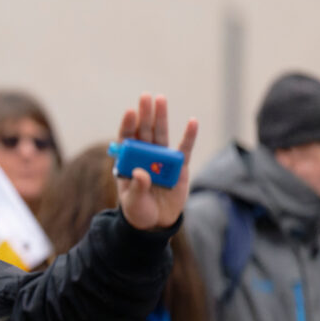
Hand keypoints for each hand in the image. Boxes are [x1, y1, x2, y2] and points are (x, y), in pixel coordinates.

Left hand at [116, 94, 197, 229]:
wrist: (156, 224)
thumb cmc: (138, 211)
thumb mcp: (133, 203)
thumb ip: (137, 188)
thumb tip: (142, 173)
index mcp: (129, 162)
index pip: (127, 140)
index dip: (128, 125)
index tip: (130, 111)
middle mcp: (145, 157)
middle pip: (145, 132)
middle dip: (145, 114)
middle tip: (146, 96)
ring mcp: (162, 160)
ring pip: (161, 135)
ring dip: (161, 118)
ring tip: (160, 99)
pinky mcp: (180, 167)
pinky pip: (184, 150)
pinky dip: (188, 137)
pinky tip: (192, 122)